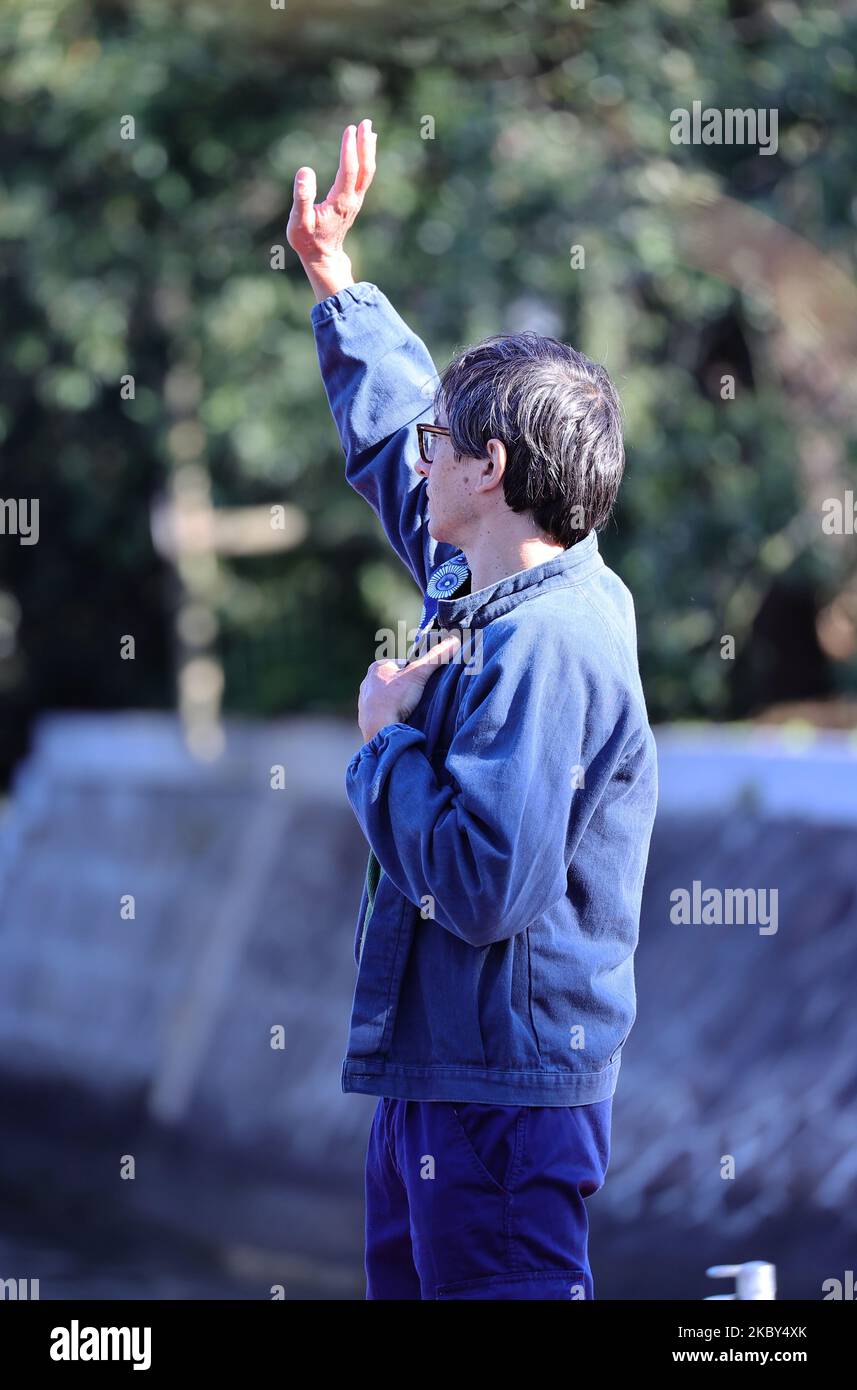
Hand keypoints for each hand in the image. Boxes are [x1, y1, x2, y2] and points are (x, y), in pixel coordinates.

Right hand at [287, 118, 377, 300]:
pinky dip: (366, 161)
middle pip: (364, 169)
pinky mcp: (353, 202)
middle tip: (365, 123)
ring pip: (367, 173)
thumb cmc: (307, 240)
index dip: (350, 150)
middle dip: (365, 145)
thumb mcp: (299, 221)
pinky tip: (365, 150)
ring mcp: (354, 201)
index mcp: (340, 202)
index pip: (349, 171)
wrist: (322, 257)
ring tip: (369, 130)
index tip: (350, 129)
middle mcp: (352, 200)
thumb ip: (302, 197)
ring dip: (368, 151)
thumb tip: (305, 171)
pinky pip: (363, 178)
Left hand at [358, 635, 461, 743]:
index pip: (402, 665)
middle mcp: (367, 682)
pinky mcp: (364, 716)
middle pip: (394, 681)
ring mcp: (364, 700)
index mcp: (377, 667)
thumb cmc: (395, 699)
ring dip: (397, 701)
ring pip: (387, 696)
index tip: (421, 683)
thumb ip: (435, 658)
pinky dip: (390, 714)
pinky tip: (398, 718)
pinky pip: (381, 712)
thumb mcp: (419, 675)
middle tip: (416, 697)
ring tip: (407, 709)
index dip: (415, 673)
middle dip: (406, 688)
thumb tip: (453, 642)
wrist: (379, 729)